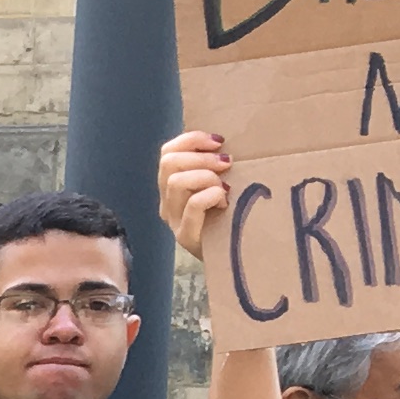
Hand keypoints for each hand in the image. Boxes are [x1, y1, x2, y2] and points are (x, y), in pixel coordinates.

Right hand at [157, 132, 233, 267]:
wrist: (232, 258)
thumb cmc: (230, 218)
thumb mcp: (219, 187)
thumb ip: (214, 168)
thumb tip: (226, 143)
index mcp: (171, 187)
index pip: (167, 152)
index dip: (191, 140)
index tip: (218, 141)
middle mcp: (167, 202)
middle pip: (169, 163)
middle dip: (201, 157)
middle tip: (227, 163)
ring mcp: (173, 220)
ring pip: (177, 182)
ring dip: (206, 176)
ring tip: (225, 186)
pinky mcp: (185, 235)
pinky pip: (193, 204)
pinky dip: (211, 196)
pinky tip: (225, 203)